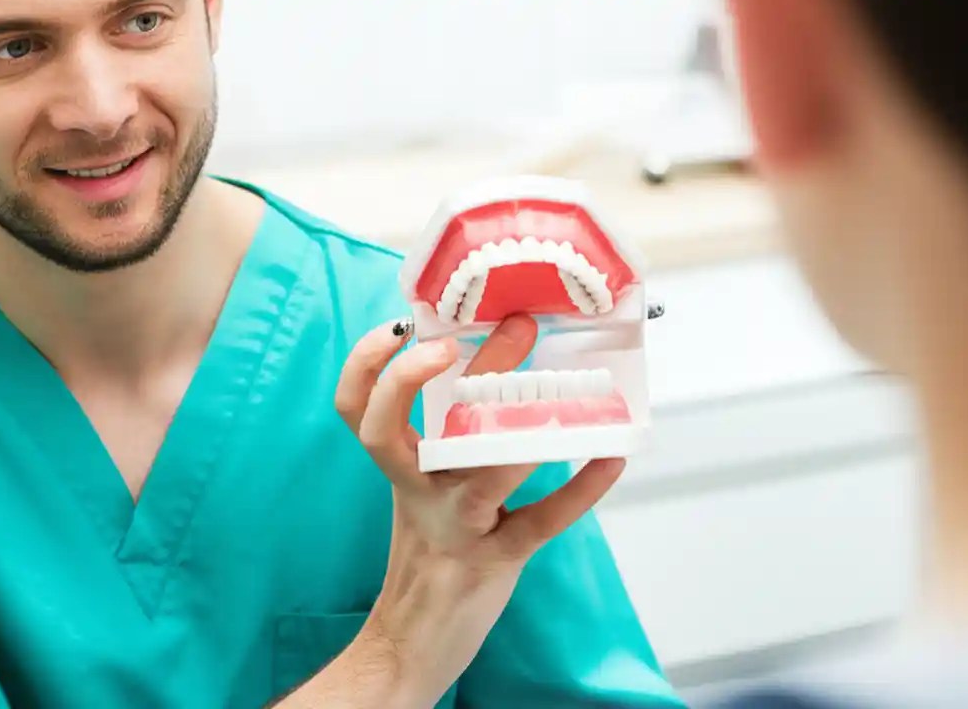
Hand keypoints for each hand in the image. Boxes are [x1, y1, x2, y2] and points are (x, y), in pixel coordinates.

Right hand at [332, 314, 625, 703]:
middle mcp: (417, 489)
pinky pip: (540, 520)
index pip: (357, 407)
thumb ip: (443, 438)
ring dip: (522, 432)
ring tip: (562, 393)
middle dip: (439, 370)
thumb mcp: (421, 489)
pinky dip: (579, 489)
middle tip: (513, 326)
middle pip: (401, 423)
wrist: (411, 642)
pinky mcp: (495, 558)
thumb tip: (488, 368)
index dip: (366, 364)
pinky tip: (610, 460)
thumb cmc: (428, 551)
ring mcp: (455, 525)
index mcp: (398, 466)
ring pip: (480, 472)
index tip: (402, 326)